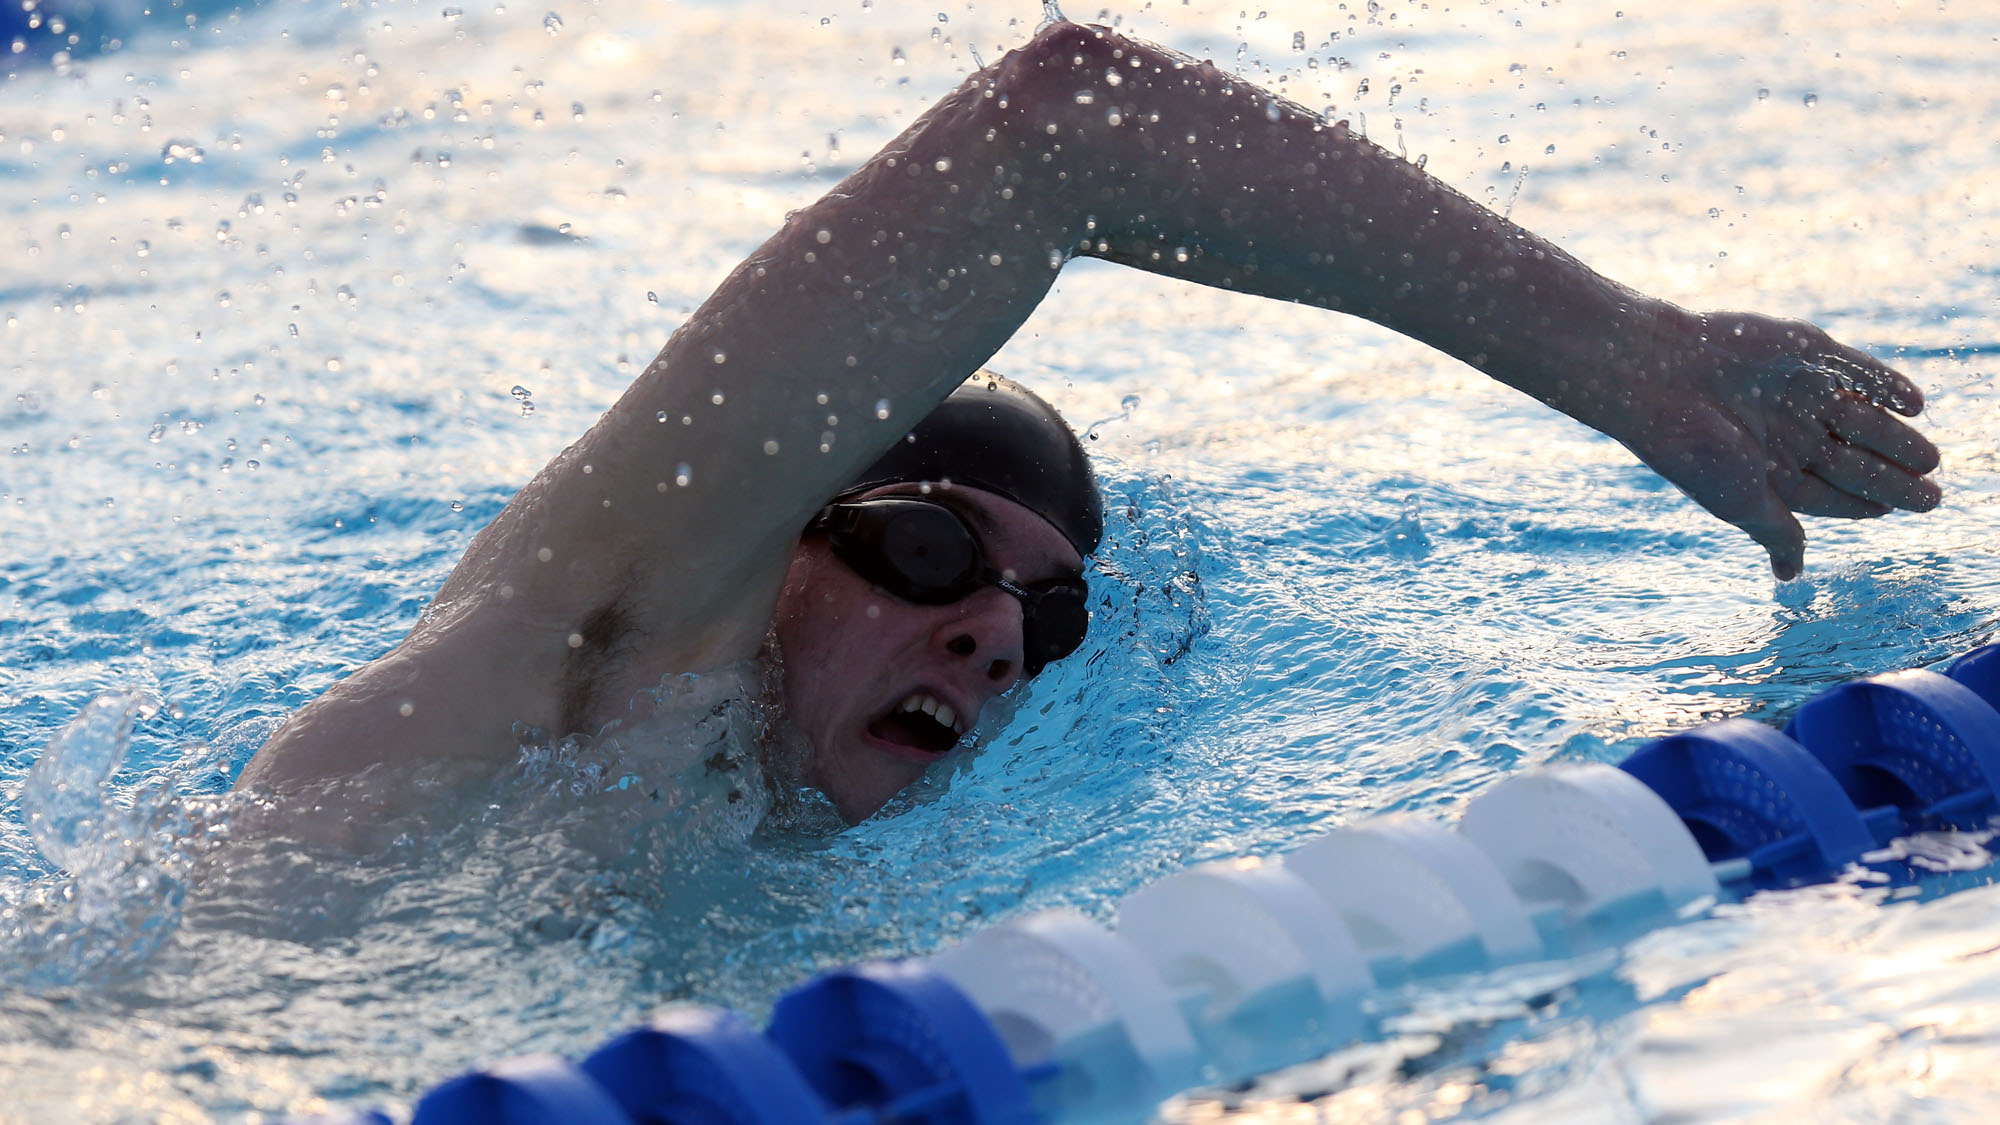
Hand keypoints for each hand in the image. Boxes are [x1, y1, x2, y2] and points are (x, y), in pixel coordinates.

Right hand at [1614, 311, 1939, 579]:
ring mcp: (1800, 391)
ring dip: (1899, 439)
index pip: (1831, 494)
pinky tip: (1915, 404)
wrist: (1661, 377)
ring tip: (1931, 460)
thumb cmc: (1694, 448)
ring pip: (1864, 420)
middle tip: (1932, 495)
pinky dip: (1888, 384)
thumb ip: (1778, 534)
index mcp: (1770, 472)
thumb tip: (1789, 577)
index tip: (1901, 510)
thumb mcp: (1743, 503)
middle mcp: (1789, 433)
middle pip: (1854, 461)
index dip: (1867, 504)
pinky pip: (1858, 370)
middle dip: (1893, 479)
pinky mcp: (1807, 351)